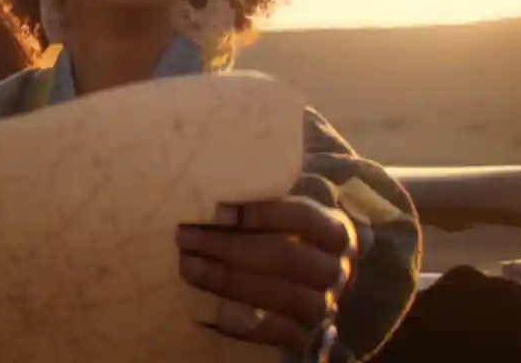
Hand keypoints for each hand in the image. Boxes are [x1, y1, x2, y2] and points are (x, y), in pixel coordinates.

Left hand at [175, 196, 356, 352]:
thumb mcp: (285, 218)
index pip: (304, 216)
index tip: (219, 210)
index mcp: (334, 231)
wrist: (307, 293)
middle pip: (286, 256)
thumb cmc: (286, 240)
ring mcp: (322, 306)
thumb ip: (261, 204)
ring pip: (281, 294)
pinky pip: (274, 332)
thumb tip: (210, 185)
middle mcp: (334, 270)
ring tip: (189, 267)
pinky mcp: (304, 336)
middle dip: (229, 246)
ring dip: (228, 280)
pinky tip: (208, 307)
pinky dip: (240, 321)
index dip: (263, 213)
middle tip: (186, 237)